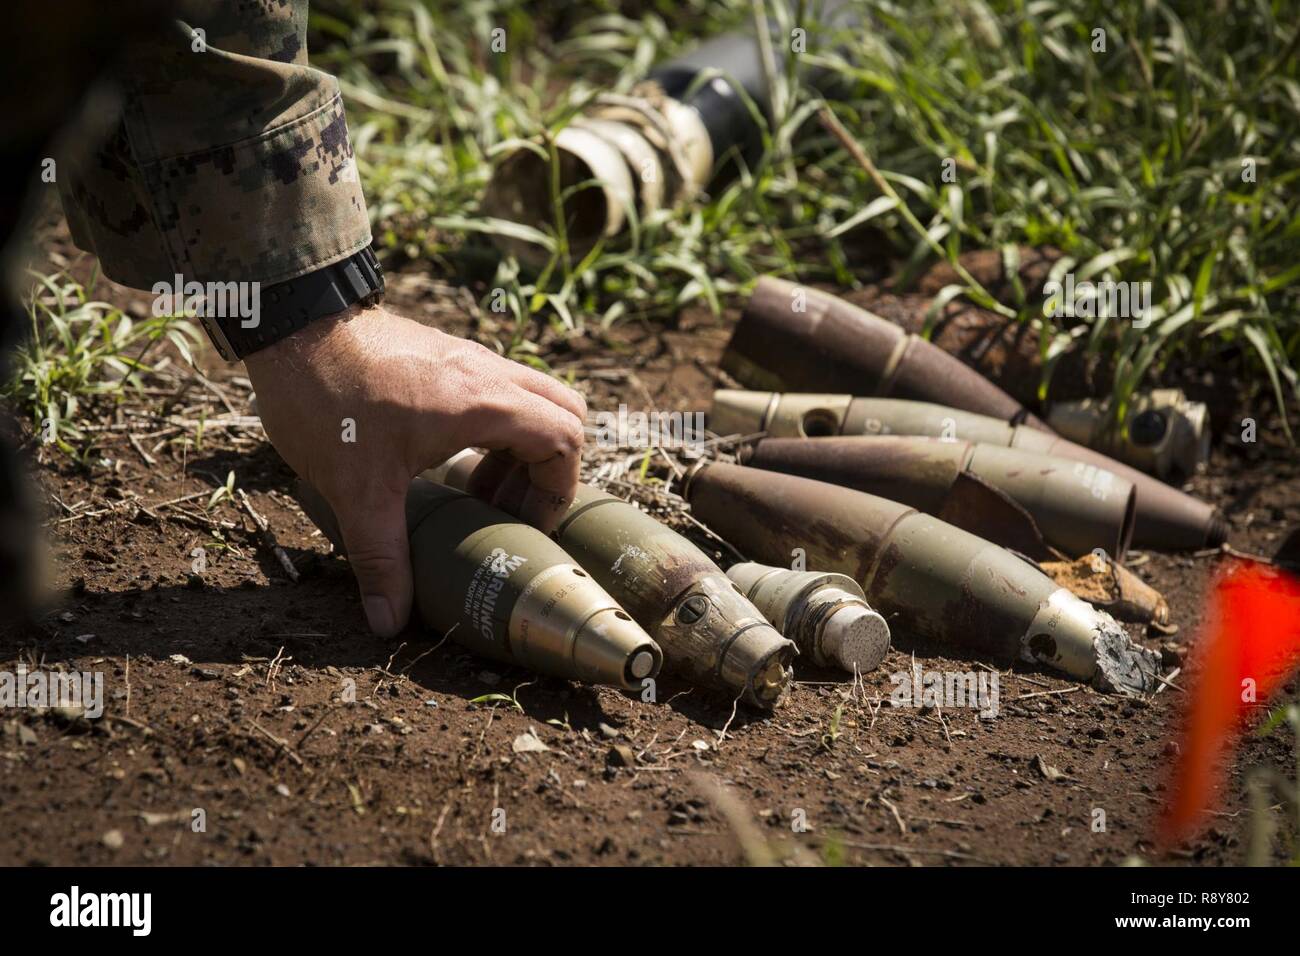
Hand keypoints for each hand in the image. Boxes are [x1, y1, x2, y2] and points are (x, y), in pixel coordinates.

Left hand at [244, 303, 585, 636]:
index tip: (524, 525)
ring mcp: (468, 359)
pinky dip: (496, 430)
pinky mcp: (446, 357)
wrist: (290, 326)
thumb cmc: (327, 400)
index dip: (556, 490)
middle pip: (565, 413)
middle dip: (550, 468)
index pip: (564, 439)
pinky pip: (500, 392)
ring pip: (533, 400)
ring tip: (479, 494)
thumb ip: (381, 557)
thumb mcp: (356, 490)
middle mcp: (487, 374)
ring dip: (521, 450)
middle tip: (511, 509)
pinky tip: (449, 462)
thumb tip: (389, 620)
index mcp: (483, 404)